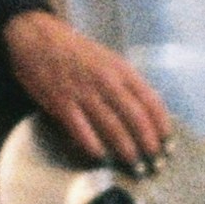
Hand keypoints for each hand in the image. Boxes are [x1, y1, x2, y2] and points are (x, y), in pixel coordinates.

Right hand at [6, 6, 173, 168]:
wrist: (36, 37)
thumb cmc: (74, 50)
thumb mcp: (107, 58)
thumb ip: (125, 82)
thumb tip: (145, 112)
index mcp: (120, 69)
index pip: (150, 101)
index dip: (162, 126)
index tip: (167, 143)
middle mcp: (106, 81)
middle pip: (136, 118)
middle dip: (148, 144)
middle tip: (155, 163)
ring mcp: (83, 93)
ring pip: (113, 128)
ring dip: (126, 151)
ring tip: (135, 166)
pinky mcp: (61, 103)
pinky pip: (82, 131)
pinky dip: (94, 148)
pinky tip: (101, 159)